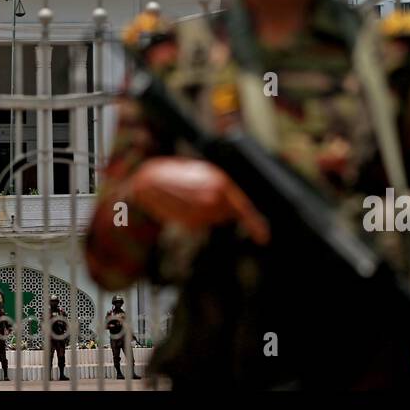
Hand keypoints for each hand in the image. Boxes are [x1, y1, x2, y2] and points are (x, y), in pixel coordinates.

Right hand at [129, 157, 268, 243]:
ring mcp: (201, 214)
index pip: (244, 208)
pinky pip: (202, 223)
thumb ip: (222, 188)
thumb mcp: (203, 172)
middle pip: (229, 214)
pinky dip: (198, 216)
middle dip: (226, 209)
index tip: (263, 237)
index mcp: (221, 183)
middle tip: (204, 194)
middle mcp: (213, 201)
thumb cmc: (175, 173)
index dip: (255, 224)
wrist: (146, 183)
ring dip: (210, 211)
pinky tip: (185, 203)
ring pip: (216, 219)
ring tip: (192, 196)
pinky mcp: (191, 224)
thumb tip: (236, 206)